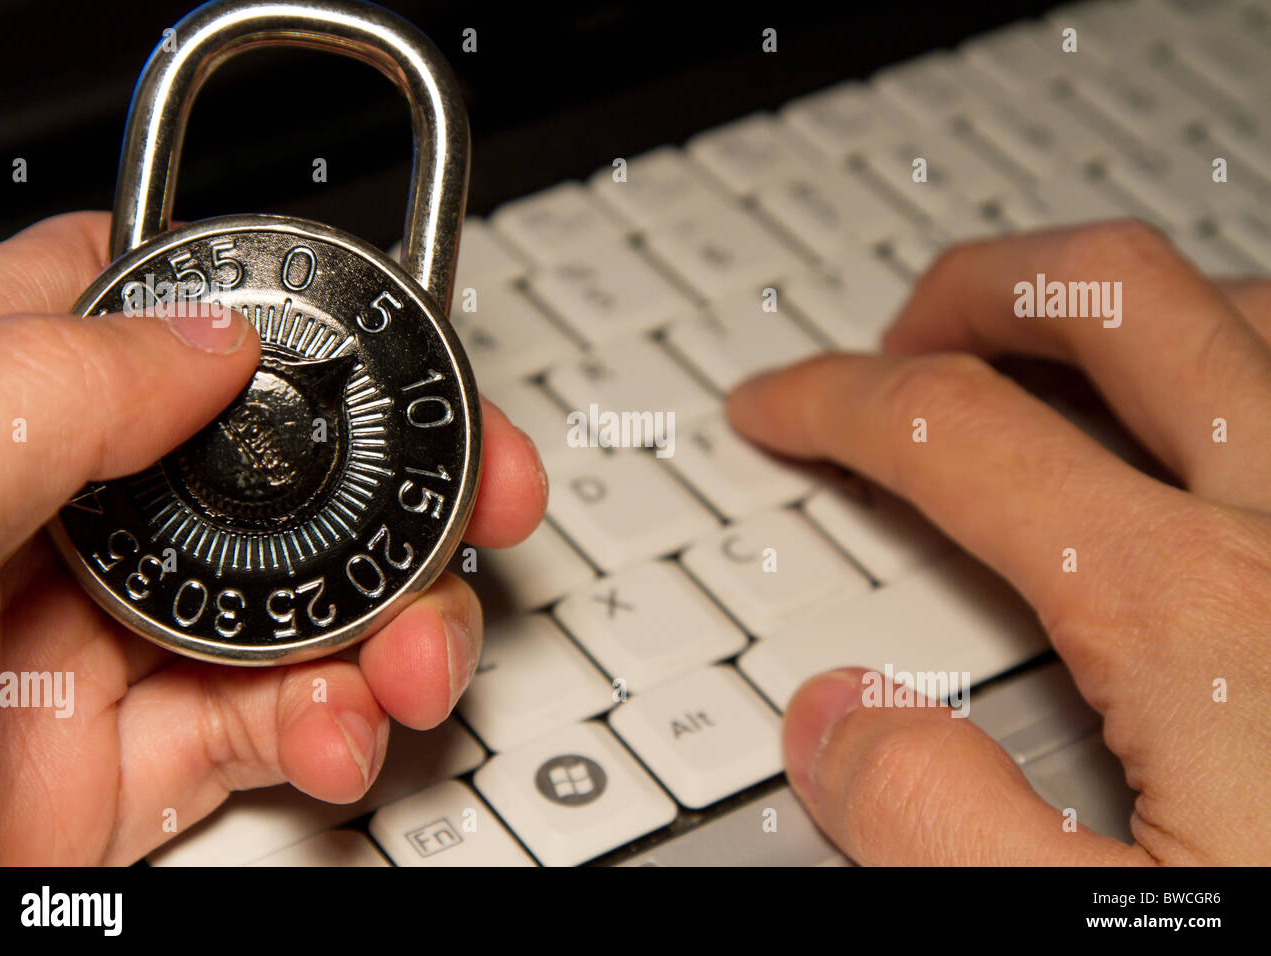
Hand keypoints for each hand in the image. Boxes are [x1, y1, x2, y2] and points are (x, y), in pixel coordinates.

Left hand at [0, 212, 546, 863]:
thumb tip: (214, 338)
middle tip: (474, 504)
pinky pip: (276, 726)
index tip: (376, 344)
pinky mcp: (132, 766)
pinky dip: (339, 729)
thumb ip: (56, 387)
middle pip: (269, 468)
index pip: (147, 316)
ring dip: (392, 625)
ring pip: (300, 603)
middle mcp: (51, 529)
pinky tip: (346, 734)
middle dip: (393, 488)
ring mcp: (99, 652)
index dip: (275, 313)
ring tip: (415, 658)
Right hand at [727, 221, 1270, 864]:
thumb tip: (837, 723)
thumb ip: (938, 825)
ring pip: (1238, 304)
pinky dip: (1245, 354)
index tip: (778, 410)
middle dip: (966, 294)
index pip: (950, 431)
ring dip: (1111, 311)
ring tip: (1044, 359)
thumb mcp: (1100, 931)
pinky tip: (1222, 421)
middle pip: (1101, 297)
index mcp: (1194, 608)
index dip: (832, 403)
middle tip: (897, 340)